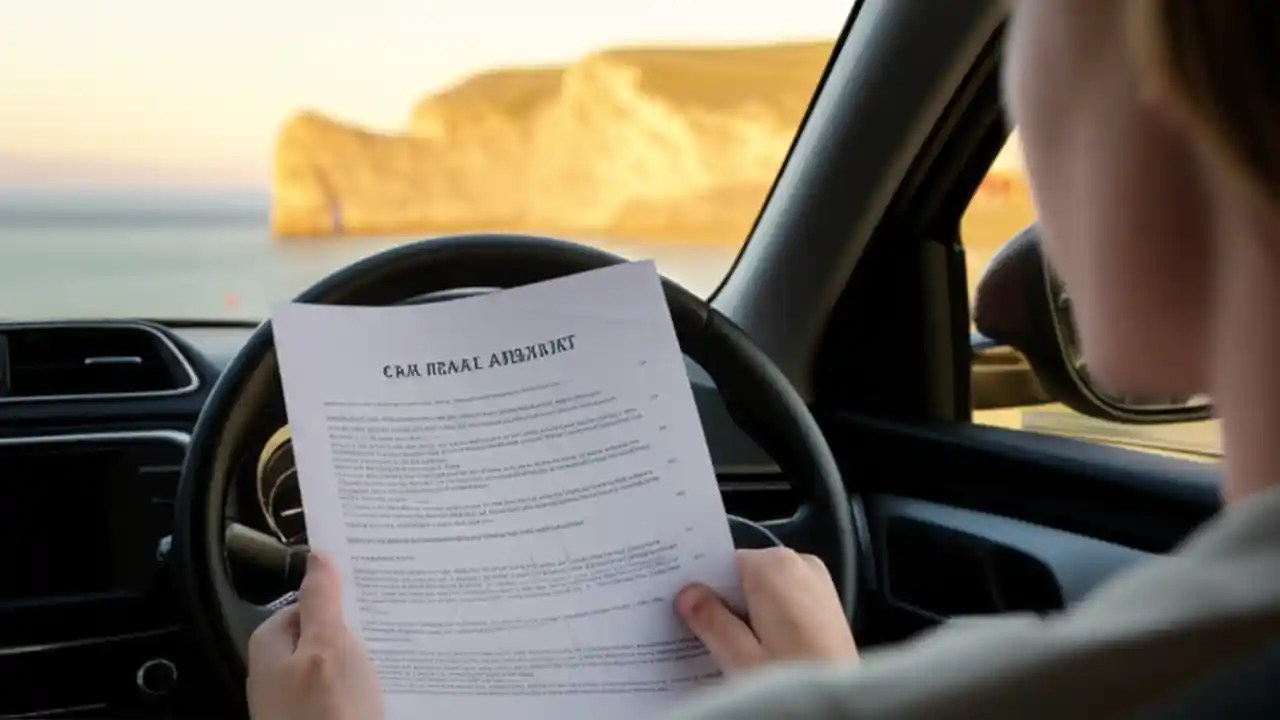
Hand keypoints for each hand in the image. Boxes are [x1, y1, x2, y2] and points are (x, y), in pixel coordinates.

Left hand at [247, 552, 383, 719]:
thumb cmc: (322, 716)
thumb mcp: (326, 647)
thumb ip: (321, 600)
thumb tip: (318, 553)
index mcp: (271, 642)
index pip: (311, 600)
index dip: (343, 596)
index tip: (377, 593)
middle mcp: (278, 669)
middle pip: (325, 632)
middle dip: (359, 630)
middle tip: (395, 627)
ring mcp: (296, 700)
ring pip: (339, 664)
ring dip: (368, 661)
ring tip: (396, 660)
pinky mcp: (317, 719)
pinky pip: (344, 693)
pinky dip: (366, 690)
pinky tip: (386, 692)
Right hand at [675, 548, 856, 673]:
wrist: (845, 712)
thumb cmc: (799, 679)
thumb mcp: (741, 658)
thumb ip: (711, 621)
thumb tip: (689, 596)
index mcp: (775, 567)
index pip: (721, 564)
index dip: (700, 588)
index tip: (682, 608)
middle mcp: (800, 565)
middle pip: (742, 578)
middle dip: (722, 606)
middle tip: (703, 638)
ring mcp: (817, 584)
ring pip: (762, 592)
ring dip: (744, 618)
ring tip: (734, 654)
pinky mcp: (826, 605)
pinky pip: (783, 603)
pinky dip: (767, 622)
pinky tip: (758, 653)